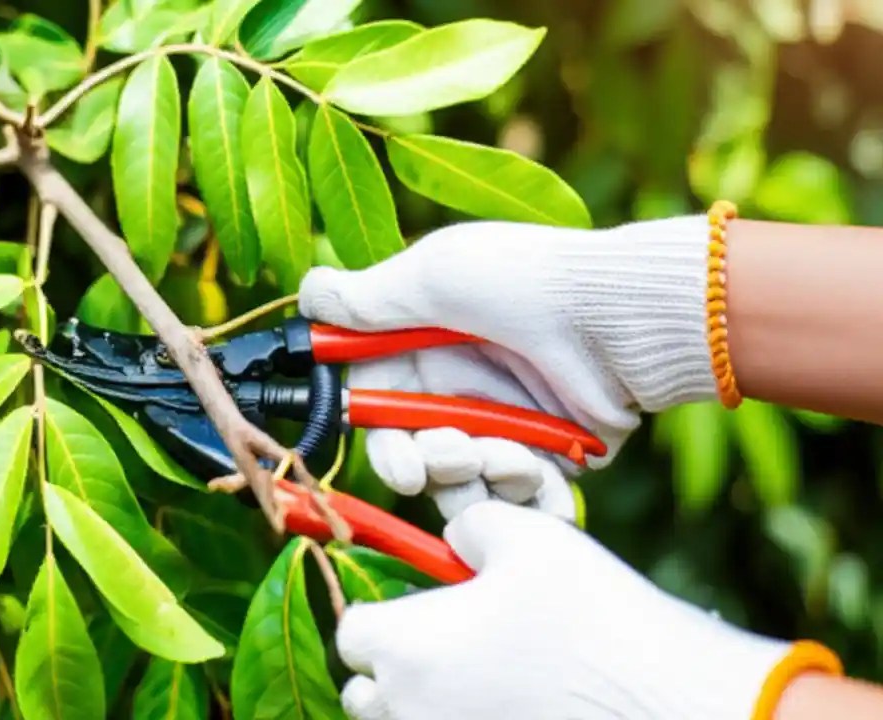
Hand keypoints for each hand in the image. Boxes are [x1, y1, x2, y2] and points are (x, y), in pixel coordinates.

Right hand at [299, 217, 720, 515]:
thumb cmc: (525, 282)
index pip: (372, 400)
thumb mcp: (435, 278)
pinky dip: (527, 497)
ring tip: (510, 458)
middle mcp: (458, 385)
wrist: (624, 316)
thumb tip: (306, 295)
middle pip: (413, 452)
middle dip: (424, 463)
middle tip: (445, 460)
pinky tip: (542, 476)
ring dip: (476, 477)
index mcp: (423, 345)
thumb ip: (367, 301)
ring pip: (462, 481)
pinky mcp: (550, 454)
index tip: (381, 446)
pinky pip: (520, 496)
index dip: (369, 429)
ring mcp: (504, 422)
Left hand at [335, 501, 822, 719]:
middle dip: (394, 668)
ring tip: (482, 678)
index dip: (378, 612)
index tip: (414, 604)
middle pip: (368, 693)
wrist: (670, 702)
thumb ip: (469, 525)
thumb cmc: (594, 616)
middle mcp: (410, 710)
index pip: (354, 632)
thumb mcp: (526, 537)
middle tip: (449, 644)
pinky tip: (509, 706)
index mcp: (406, 647)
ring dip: (425, 702)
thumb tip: (455, 539)